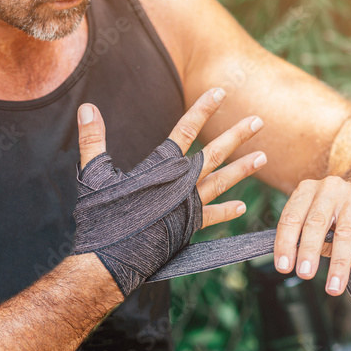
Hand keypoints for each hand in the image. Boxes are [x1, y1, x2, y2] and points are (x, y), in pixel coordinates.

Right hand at [77, 87, 266, 228]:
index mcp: (160, 166)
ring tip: (263, 157)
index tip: (220, 92)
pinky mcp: (187, 226)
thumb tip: (87, 108)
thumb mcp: (94, 173)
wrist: (110, 258)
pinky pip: (213, 216)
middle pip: (215, 152)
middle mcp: (180, 183)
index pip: (186, 129)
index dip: (203, 109)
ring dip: (243, 169)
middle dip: (237, 135)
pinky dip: (227, 211)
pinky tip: (242, 207)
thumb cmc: (101, 216)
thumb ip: (93, 139)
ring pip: (222, 181)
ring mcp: (187, 205)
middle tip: (259, 120)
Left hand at [274, 177, 350, 296]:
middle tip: (304, 274)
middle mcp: (330, 189)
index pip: (292, 217)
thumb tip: (302, 263)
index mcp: (308, 190)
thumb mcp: (320, 219)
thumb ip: (309, 237)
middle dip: (309, 251)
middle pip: (316, 223)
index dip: (285, 243)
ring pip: (345, 234)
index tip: (283, 267)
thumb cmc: (340, 214)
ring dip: (339, 265)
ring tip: (334, 288)